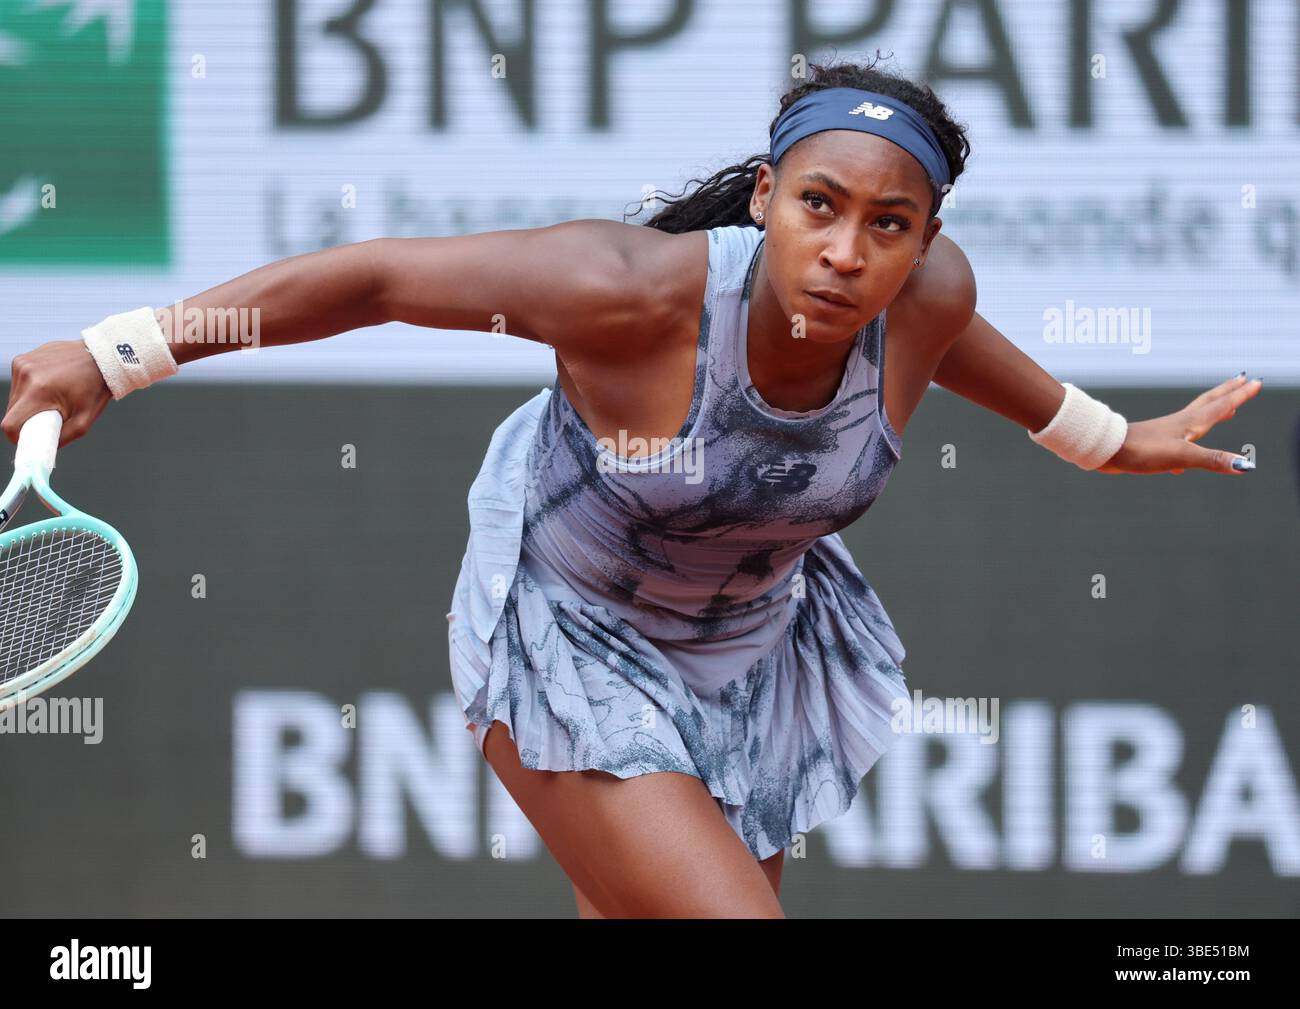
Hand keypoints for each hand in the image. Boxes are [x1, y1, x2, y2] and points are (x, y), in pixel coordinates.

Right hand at [3, 339, 112, 448]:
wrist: (102, 358)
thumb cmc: (96, 389)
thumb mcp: (84, 420)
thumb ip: (62, 438)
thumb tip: (44, 450)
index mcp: (38, 391)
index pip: (10, 424)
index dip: (17, 437)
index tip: (29, 440)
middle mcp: (25, 375)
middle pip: (11, 411)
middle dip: (26, 419)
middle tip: (47, 419)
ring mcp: (22, 363)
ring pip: (13, 396)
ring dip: (27, 404)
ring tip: (51, 400)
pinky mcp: (23, 358)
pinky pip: (19, 382)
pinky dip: (29, 389)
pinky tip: (48, 386)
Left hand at [1095, 374, 1261, 474]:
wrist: (1105, 450)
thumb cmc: (1141, 451)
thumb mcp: (1181, 457)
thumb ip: (1213, 460)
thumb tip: (1245, 466)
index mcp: (1190, 424)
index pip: (1221, 406)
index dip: (1240, 396)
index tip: (1256, 382)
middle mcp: (1180, 423)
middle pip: (1209, 403)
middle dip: (1228, 392)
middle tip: (1243, 380)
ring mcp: (1166, 432)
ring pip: (1194, 419)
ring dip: (1213, 412)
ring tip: (1226, 410)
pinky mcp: (1153, 444)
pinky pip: (1178, 442)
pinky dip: (1188, 445)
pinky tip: (1182, 464)